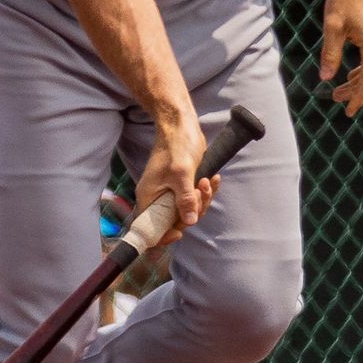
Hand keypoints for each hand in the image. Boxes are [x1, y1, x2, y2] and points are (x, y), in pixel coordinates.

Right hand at [134, 116, 216, 247]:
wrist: (181, 125)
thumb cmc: (176, 146)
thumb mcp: (182, 174)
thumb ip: (185, 200)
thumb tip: (190, 222)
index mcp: (149, 196)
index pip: (149, 228)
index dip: (163, 236)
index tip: (179, 233)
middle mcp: (157, 197)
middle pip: (174, 220)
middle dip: (193, 211)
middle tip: (200, 192)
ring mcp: (170, 191)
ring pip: (188, 210)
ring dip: (203, 199)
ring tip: (207, 181)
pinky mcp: (182, 185)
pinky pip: (195, 197)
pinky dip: (206, 191)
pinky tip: (213, 178)